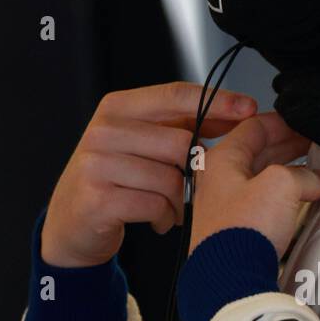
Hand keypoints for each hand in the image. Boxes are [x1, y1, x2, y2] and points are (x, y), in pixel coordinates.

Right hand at [41, 82, 257, 266]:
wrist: (71, 225)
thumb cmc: (113, 182)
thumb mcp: (139, 144)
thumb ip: (179, 127)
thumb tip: (237, 113)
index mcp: (116, 108)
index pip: (175, 95)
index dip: (217, 101)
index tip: (248, 109)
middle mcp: (104, 131)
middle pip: (179, 142)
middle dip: (196, 170)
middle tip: (194, 189)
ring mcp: (97, 164)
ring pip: (170, 177)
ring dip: (180, 200)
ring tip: (172, 208)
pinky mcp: (98, 199)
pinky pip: (155, 205)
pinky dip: (165, 217)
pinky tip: (159, 221)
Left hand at [189, 111, 319, 258]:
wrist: (229, 279)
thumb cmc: (248, 225)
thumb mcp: (281, 184)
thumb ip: (304, 174)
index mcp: (222, 159)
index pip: (253, 127)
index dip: (283, 122)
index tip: (306, 123)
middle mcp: (219, 179)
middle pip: (258, 152)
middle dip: (289, 146)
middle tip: (317, 145)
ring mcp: (226, 206)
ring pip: (262, 179)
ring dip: (289, 172)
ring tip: (317, 171)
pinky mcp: (235, 229)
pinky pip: (263, 203)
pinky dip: (284, 195)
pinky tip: (304, 198)